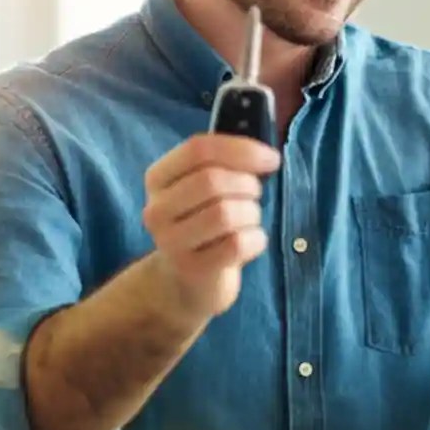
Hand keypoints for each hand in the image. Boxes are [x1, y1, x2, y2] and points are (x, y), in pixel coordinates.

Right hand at [142, 134, 280, 322]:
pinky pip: (237, 244)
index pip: (198, 149)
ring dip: (252, 212)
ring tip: (249, 219)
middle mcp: (157, 209)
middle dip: (248, 184)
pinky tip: (251, 240)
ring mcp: (170, 242)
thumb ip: (226, 164)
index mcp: (157, 178)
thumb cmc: (205, 222)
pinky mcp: (192, 269)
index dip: (241, 149)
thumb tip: (267, 155)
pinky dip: (256, 239)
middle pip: (211, 180)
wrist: (187, 280)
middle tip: (255, 195)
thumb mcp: (204, 188)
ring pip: (225, 213)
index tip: (272, 158)